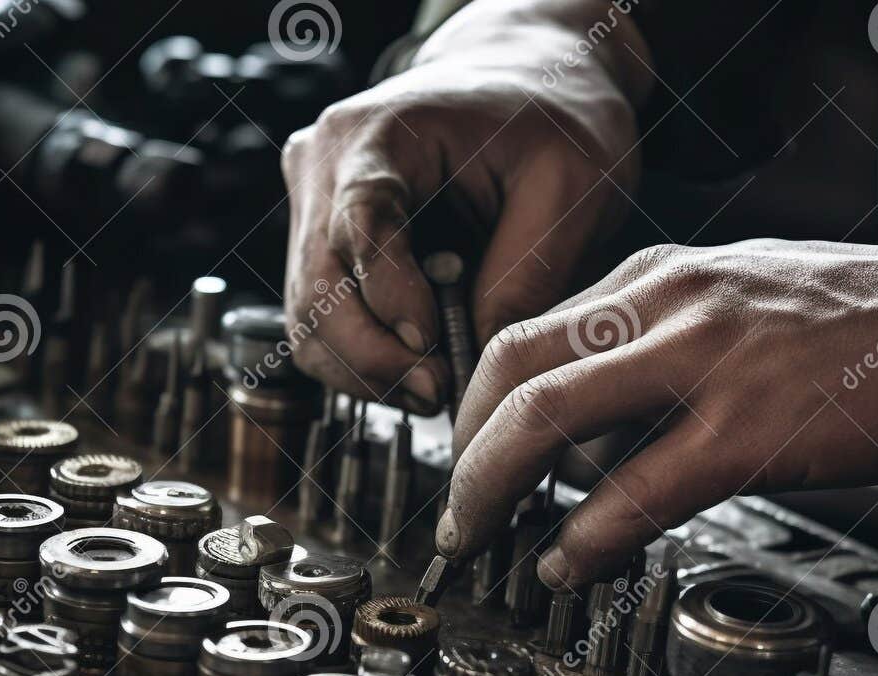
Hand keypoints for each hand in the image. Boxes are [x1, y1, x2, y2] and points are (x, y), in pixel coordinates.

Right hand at [279, 3, 649, 412]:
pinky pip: (321, 319)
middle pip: (316, 288)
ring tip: (434, 390)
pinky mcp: (320, 238)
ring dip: (365, 371)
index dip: (391, 302)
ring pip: (306, 319)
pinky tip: (417, 368)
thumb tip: (480, 364)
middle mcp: (324, 163)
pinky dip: (364, 358)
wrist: (526, 79)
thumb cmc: (552, 117)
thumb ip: (526, 274)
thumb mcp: (571, 188)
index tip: (435, 352)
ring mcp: (312, 201)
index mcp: (380, 132)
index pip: (360, 228)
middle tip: (438, 394)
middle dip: (375, 359)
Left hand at [436, 221, 877, 588]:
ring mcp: (705, 364)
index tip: (471, 456)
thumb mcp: (739, 299)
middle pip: (513, 369)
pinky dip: (582, 537)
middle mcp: (666, 305)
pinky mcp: (750, 430)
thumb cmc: (862, 320)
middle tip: (455, 512)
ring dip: (495, 491)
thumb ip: (661, 347)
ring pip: (549, 419)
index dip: (480, 406)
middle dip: (465, 450)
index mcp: (660, 276)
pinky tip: (567, 566)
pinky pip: (633, 490)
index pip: (528, 333)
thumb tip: (600, 434)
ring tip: (485, 543)